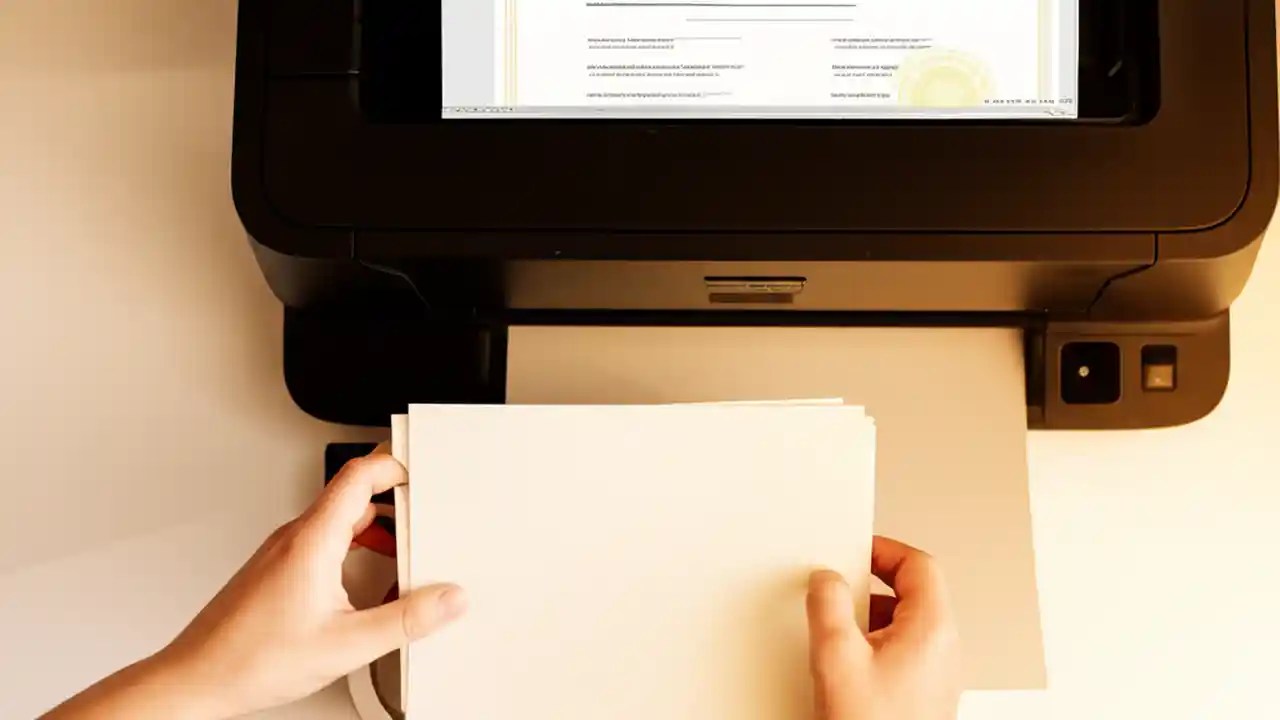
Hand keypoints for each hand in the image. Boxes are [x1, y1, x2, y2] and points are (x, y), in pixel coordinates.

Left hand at [44, 450, 466, 719]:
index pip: (357, 474)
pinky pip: (323, 542)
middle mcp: (295, 538)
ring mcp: (283, 552)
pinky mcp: (277, 570)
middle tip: (424, 511)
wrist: (197, 681)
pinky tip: (367, 581)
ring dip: (375, 528)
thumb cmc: (250, 659)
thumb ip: (406, 620)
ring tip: (404, 552)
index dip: (394, 463)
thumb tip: (447, 600)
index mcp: (312, 541)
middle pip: (352, 494)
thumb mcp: (346, 644)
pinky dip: (353, 549)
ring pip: (339, 520)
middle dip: (394, 498)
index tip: (422, 468)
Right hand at [806, 536, 962, 719]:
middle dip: (871, 585)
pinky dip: (874, 645)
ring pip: (906, 622)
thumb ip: (829, 606)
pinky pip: (903, 651)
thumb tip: (826, 579)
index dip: (884, 549)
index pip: (919, 564)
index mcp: (933, 628)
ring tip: (837, 632)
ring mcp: (937, 672)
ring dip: (870, 618)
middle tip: (839, 588)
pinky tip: (846, 664)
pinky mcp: (924, 693)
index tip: (853, 550)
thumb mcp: (837, 657)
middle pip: (914, 591)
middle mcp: (944, 647)